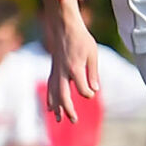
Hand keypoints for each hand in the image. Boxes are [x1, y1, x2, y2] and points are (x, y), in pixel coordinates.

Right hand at [42, 6, 99, 121]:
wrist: (64, 25)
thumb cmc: (81, 38)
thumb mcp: (93, 53)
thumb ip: (93, 73)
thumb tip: (95, 90)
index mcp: (75, 67)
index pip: (82, 88)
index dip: (87, 93)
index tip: (91, 93)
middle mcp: (63, 71)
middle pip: (63, 95)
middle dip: (67, 109)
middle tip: (74, 120)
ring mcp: (56, 70)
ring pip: (54, 92)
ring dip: (56, 107)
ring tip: (59, 119)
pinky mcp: (53, 69)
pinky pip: (50, 86)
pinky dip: (50, 98)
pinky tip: (50, 107)